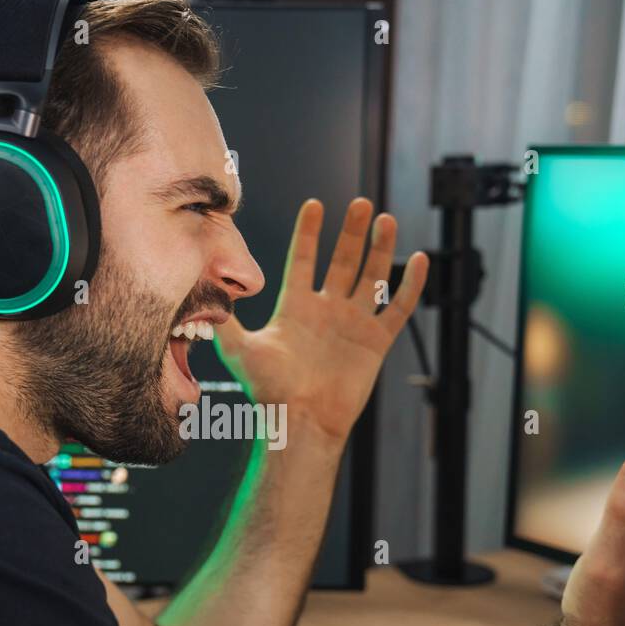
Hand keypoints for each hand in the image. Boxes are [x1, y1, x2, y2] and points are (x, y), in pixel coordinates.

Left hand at [214, 198, 429, 442]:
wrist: (300, 421)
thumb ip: (227, 318)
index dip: (309, 233)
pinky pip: (398, 307)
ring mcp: (353, 325)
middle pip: (342, 261)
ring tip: (385, 219)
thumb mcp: (240, 348)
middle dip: (351, 232)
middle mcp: (326, 312)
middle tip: (360, 204)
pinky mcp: (375, 342)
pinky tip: (419, 260)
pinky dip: (411, 285)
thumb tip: (204, 286)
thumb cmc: (270, 390)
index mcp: (296, 309)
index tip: (315, 206)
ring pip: (372, 277)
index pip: (303, 260)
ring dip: (380, 248)